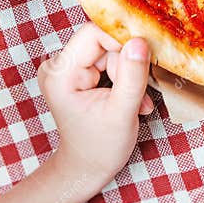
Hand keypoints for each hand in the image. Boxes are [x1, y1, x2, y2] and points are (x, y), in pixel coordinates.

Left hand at [37, 24, 152, 198]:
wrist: (86, 169)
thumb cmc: (100, 148)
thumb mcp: (122, 112)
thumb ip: (132, 75)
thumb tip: (140, 40)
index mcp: (61, 74)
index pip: (94, 33)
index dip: (123, 40)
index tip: (145, 58)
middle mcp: (58, 66)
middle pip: (104, 41)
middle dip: (128, 63)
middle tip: (141, 89)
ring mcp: (67, 68)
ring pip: (110, 50)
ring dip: (129, 73)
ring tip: (137, 100)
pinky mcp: (77, 71)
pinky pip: (108, 59)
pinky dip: (123, 76)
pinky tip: (130, 97)